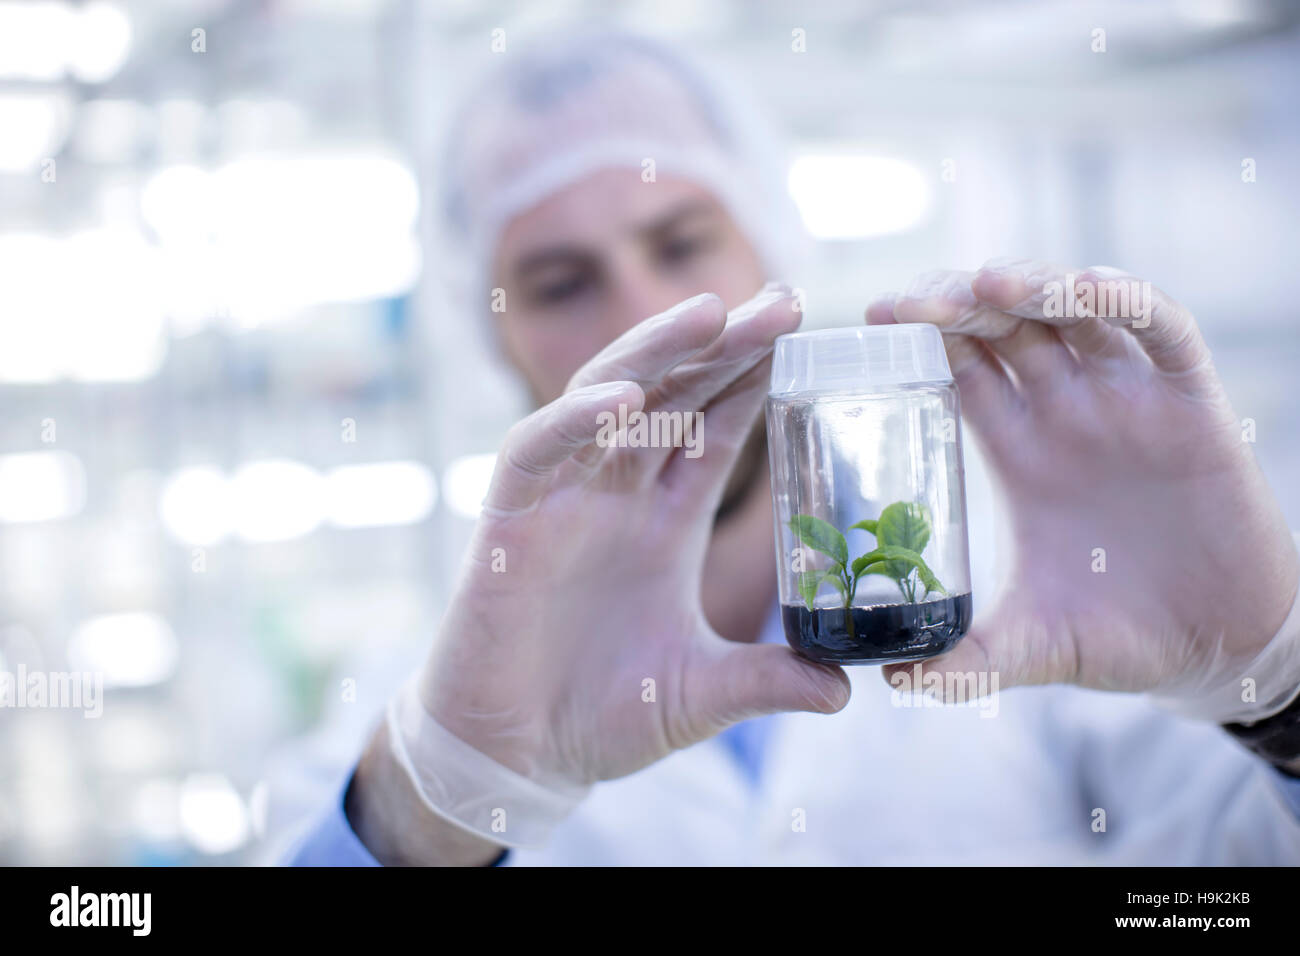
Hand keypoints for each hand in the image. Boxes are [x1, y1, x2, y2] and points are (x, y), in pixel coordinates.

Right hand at [420, 286, 847, 789]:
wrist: (518, 755)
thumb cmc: (603, 716)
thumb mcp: (701, 694)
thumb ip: (768, 680)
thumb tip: (848, 688)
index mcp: (665, 519)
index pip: (716, 427)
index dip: (754, 378)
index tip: (806, 333)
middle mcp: (617, 494)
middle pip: (673, 396)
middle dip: (724, 347)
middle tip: (785, 301)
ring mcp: (562, 499)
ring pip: (606, 400)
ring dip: (654, 355)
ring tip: (711, 315)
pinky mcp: (509, 520)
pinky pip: (537, 450)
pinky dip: (574, 421)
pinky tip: (622, 400)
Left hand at [866, 258, 1298, 711]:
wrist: (1218, 650)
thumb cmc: (1119, 638)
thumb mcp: (1032, 647)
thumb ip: (967, 661)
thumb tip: (893, 684)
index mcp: (1018, 449)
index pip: (961, 366)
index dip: (920, 335)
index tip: (872, 319)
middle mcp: (1066, 412)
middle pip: (1003, 325)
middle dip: (959, 301)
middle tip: (912, 303)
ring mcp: (1127, 401)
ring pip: (1074, 312)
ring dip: (1033, 287)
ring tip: (989, 287)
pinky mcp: (1192, 405)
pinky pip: (1162, 331)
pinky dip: (1127, 303)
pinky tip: (1088, 291)